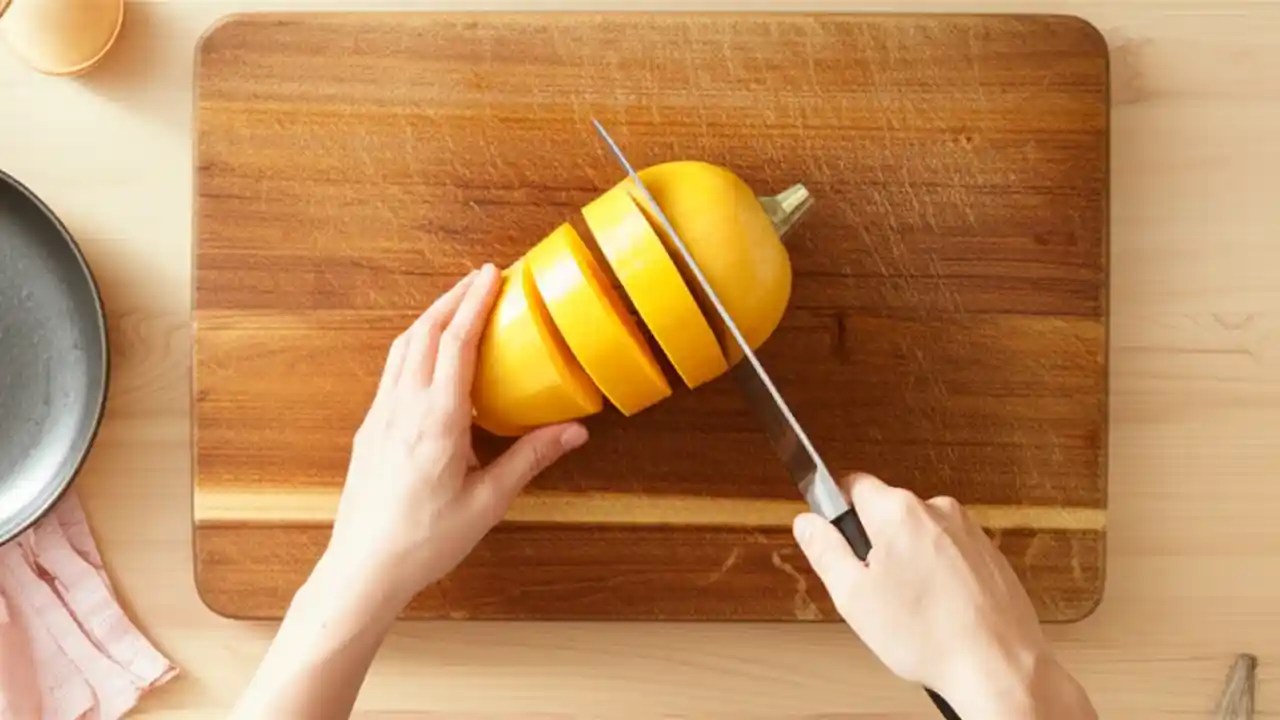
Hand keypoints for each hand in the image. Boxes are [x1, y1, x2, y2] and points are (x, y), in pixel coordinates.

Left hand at [325, 264, 588, 609]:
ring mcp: (381, 416)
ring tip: (456, 305)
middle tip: (480, 279)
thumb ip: (530, 458)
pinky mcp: (370, 429)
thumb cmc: (424, 542)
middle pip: (424, 332)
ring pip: (402, 347)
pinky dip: (414, 347)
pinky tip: (429, 357)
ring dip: (430, 318)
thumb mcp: (487, 501)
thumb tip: (573, 431)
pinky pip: (392, 371)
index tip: (492, 275)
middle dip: (453, 298)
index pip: (456, 343)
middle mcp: (403, 408)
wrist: (363, 568)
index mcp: (436, 421)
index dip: (475, 302)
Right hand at [793, 474, 1095, 719]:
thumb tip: (807, 522)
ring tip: (913, 608)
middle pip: (887, 513)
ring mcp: (968, 530)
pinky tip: (940, 610)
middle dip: (876, 545)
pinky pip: (949, 553)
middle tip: (876, 590)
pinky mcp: (989, 553)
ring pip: (919, 535)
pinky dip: (940, 575)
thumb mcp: (853, 596)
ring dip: (910, 561)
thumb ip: (824, 550)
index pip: (853, 485)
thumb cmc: (929, 636)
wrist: (998, 665)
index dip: (839, 513)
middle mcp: (937, 509)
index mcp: (898, 512)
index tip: (840, 541)